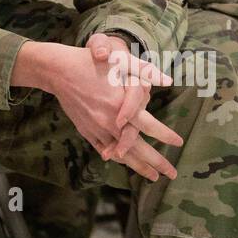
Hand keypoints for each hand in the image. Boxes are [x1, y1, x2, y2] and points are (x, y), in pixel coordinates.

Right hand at [13, 39, 181, 181]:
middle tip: (172, 174)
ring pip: (122, 153)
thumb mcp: (119, 61)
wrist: (58, 71)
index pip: (149, 126)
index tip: (179, 143)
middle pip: (138, 148)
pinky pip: (105, 149)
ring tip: (153, 176)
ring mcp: (97, 128)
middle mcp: (110, 122)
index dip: (165, 135)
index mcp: (121, 105)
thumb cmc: (90, 62)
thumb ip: (144, 71)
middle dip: (156, 162)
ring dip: (138, 165)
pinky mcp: (86, 130)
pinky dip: (117, 158)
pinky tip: (125, 163)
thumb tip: (168, 80)